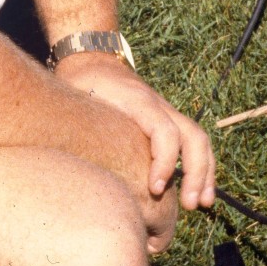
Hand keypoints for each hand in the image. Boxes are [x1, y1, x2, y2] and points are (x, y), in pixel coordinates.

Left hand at [52, 52, 215, 212]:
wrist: (92, 60)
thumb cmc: (79, 83)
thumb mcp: (72, 97)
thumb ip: (72, 124)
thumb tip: (63, 165)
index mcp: (136, 100)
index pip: (162, 130)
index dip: (162, 161)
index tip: (154, 190)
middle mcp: (158, 105)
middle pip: (192, 135)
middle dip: (195, 171)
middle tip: (188, 205)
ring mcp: (166, 111)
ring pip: (198, 139)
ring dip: (204, 172)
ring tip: (201, 204)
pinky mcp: (167, 121)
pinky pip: (193, 142)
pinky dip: (200, 167)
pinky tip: (196, 193)